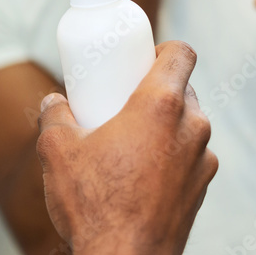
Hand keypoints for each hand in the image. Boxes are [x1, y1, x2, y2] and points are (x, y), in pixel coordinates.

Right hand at [36, 41, 217, 254]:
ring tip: (123, 139)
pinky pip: (187, 156)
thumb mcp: (56, 149)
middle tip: (119, 98)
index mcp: (160, 106)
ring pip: (185, 124)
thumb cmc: (94, 205)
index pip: (181, 54)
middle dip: (152, 89)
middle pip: (181, 89)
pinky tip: (134, 171)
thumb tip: (54, 103)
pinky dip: (166, 155)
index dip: (160, 49)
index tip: (136, 58)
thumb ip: (54, 115)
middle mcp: (190, 129)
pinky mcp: (201, 189)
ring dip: (160, 124)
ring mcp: (201, 161)